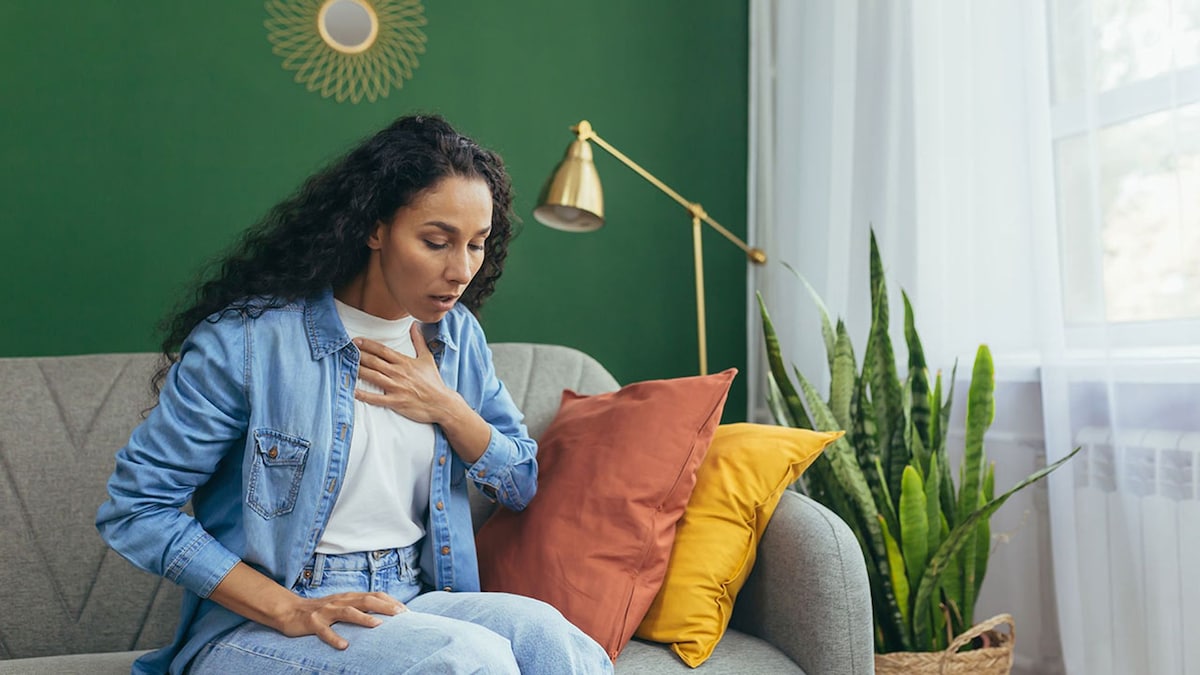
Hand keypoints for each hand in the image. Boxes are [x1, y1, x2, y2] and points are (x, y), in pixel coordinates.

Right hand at [274, 591, 405, 649]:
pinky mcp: (313, 623)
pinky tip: (344, 646)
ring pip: (347, 612)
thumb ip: (360, 607)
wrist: (290, 610)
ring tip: (378, 625)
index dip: (390, 601)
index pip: (374, 595)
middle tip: (400, 615)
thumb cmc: (321, 611)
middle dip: (384, 606)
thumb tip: (384, 614)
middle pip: (365, 600)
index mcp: (349, 597)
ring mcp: (326, 612)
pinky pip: (324, 631)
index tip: (406, 611)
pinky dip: (334, 638)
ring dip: (363, 618)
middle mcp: (340, 601)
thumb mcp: (342, 605)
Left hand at [353, 324, 451, 423]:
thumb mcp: (427, 358)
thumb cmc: (434, 381)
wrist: (442, 403)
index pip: (383, 350)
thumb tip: (414, 325)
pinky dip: (364, 395)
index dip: (368, 344)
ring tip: (346, 365)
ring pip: (373, 377)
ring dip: (359, 370)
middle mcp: (399, 373)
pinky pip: (376, 398)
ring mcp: (396, 388)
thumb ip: (419, 341)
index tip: (356, 340)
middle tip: (346, 350)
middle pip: (374, 362)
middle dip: (359, 355)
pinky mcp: (396, 402)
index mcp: (405, 362)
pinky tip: (353, 391)